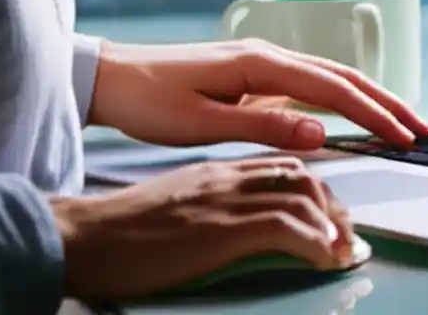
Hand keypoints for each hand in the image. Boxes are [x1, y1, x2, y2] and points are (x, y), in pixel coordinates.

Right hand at [52, 157, 367, 301]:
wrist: (82, 238)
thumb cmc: (121, 233)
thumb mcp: (176, 206)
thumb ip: (212, 206)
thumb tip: (239, 228)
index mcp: (217, 171)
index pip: (283, 167)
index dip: (316, 191)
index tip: (330, 217)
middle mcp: (228, 178)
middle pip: (303, 177)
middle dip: (334, 207)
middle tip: (344, 238)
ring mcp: (226, 201)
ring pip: (303, 198)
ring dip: (332, 229)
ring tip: (341, 254)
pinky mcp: (223, 229)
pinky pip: (287, 227)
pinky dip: (316, 243)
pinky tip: (324, 259)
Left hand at [88, 39, 427, 149]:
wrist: (109, 77)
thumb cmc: (148, 101)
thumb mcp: (202, 123)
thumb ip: (265, 127)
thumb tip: (322, 133)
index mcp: (261, 64)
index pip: (333, 89)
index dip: (374, 113)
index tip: (405, 136)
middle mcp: (269, 57)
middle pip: (343, 77)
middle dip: (387, 102)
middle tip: (423, 128)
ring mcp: (263, 64)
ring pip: (330, 79)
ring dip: (369, 99)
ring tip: (402, 120)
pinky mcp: (254, 75)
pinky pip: (311, 85)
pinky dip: (342, 99)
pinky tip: (353, 113)